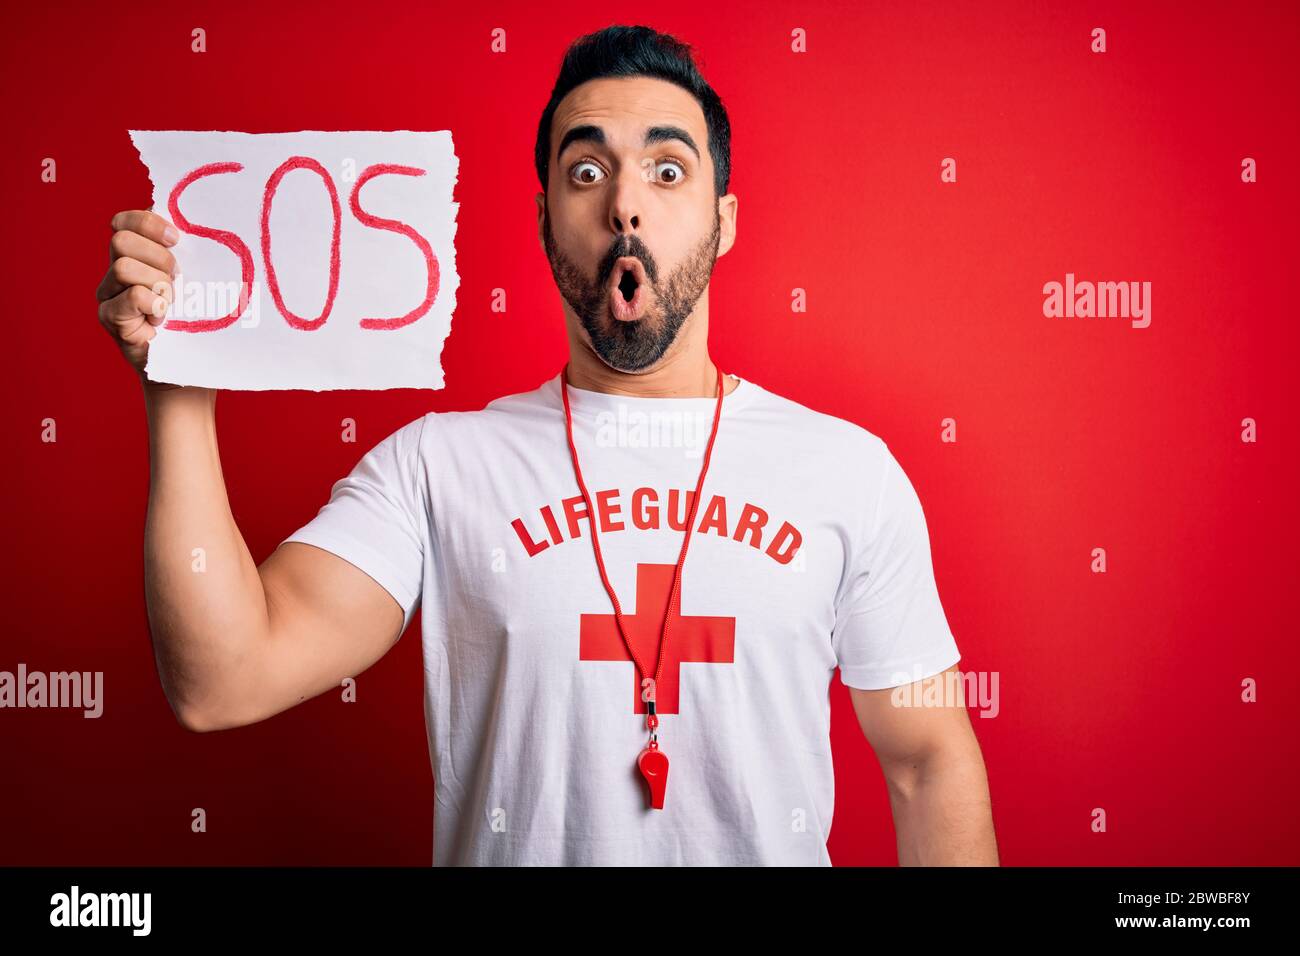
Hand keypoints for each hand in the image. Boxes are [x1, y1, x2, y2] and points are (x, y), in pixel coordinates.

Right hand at [96, 209, 181, 389]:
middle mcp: (116, 271)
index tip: (177, 240)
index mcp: (136, 255)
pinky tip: (162, 319)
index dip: (148, 223)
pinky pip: (130, 296)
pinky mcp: (110, 318)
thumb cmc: (196, 320)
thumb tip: (198, 227)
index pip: (124, 222)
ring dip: (158, 284)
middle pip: (121, 241)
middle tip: (177, 280)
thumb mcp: (197, 281)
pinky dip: (153, 304)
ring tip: (171, 303)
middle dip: (158, 258)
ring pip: (123, 267)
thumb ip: (189, 254)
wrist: (191, 365)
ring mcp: (109, 294)